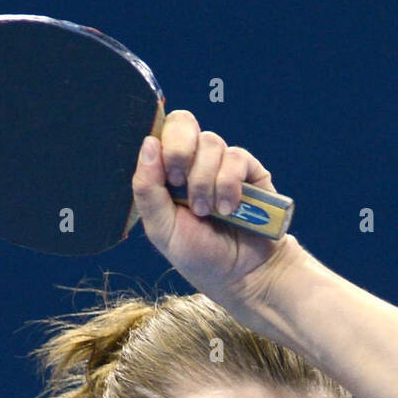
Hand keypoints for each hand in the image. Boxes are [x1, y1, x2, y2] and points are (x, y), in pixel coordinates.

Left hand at [131, 109, 302, 308]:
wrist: (241, 274)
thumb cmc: (200, 256)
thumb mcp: (162, 229)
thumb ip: (148, 189)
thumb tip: (149, 142)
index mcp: (169, 174)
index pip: (161, 133)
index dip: (163, 145)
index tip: (168, 177)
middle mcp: (195, 163)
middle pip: (183, 122)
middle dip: (180, 151)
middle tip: (181, 183)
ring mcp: (222, 164)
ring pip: (210, 143)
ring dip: (206, 182)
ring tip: (210, 213)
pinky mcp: (249, 171)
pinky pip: (236, 157)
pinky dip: (229, 184)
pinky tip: (230, 209)